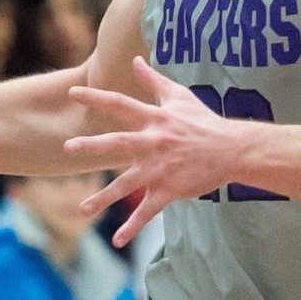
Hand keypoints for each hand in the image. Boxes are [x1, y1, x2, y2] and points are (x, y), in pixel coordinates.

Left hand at [65, 57, 240, 246]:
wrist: (232, 149)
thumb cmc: (204, 121)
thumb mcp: (180, 96)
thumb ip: (154, 80)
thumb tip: (136, 59)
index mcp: (155, 119)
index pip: (121, 105)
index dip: (97, 98)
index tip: (72, 94)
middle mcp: (154, 143)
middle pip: (118, 143)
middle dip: (92, 145)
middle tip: (68, 146)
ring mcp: (161, 169)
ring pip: (128, 184)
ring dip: (104, 198)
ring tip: (82, 210)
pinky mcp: (170, 190)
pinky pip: (147, 210)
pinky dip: (132, 226)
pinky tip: (117, 240)